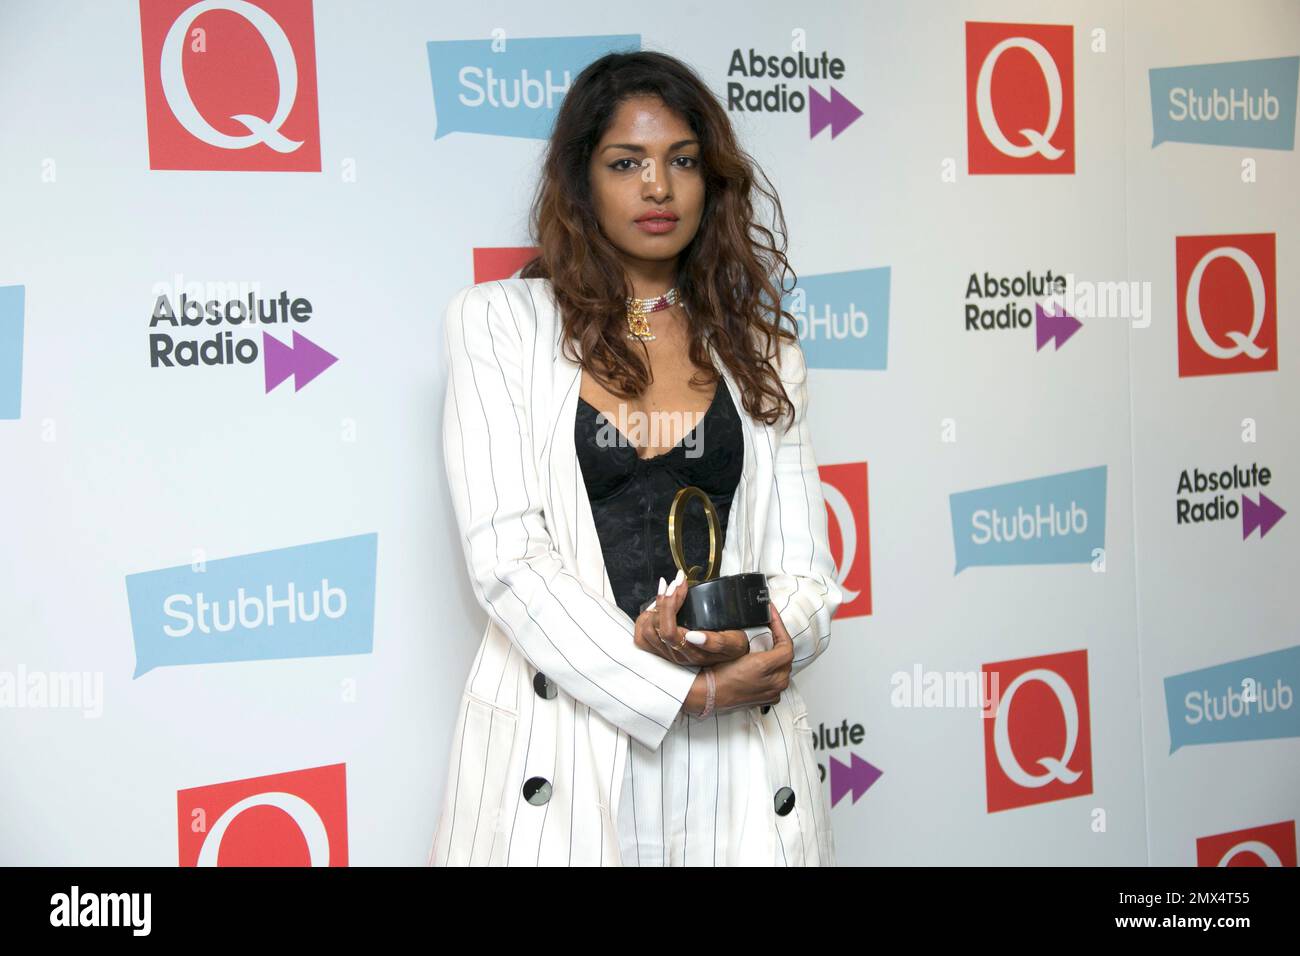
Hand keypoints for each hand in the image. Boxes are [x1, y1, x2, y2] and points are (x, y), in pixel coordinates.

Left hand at [631, 570, 750, 666]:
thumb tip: (693, 636)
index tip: (680, 584)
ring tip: (668, 589)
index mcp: (691, 653)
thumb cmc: (731, 649)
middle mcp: (675, 655)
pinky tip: (658, 604)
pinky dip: (646, 617)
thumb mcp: (733, 644)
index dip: (669, 605)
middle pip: (655, 627)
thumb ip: (715, 642)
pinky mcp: (661, 649)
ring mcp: (666, 653)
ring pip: (646, 630)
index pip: (668, 631)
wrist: (731, 660)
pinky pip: (642, 636)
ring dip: (654, 606)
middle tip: (677, 582)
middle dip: (664, 599)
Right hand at [704, 602, 793, 715]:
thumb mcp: (734, 648)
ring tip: (769, 644)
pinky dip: (775, 671)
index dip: (780, 627)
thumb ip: (749, 636)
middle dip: (780, 640)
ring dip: (778, 656)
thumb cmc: (718, 675)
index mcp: (766, 667)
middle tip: (770, 627)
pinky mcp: (768, 698)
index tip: (772, 616)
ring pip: (784, 669)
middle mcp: (774, 682)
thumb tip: (760, 622)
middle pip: (786, 657)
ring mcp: (772, 692)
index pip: (786, 644)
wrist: (709, 695)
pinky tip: (766, 664)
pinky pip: (778, 681)